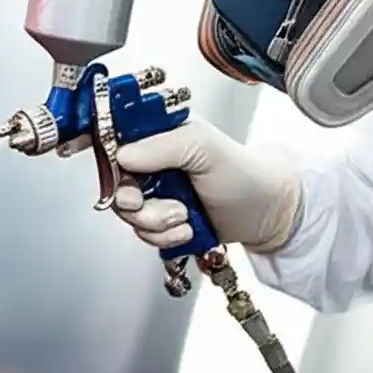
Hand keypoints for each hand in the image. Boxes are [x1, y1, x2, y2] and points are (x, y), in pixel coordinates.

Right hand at [113, 119, 302, 253]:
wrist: (266, 214)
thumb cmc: (244, 174)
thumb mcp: (203, 146)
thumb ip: (161, 145)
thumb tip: (122, 155)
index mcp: (158, 135)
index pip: (114, 140)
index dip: (106, 158)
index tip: (116, 174)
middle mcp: (151, 163)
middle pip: (115, 185)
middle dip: (137, 204)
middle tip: (159, 204)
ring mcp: (155, 193)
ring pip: (128, 215)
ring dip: (156, 223)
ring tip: (184, 216)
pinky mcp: (160, 220)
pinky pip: (143, 234)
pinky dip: (165, 237)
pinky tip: (186, 229)